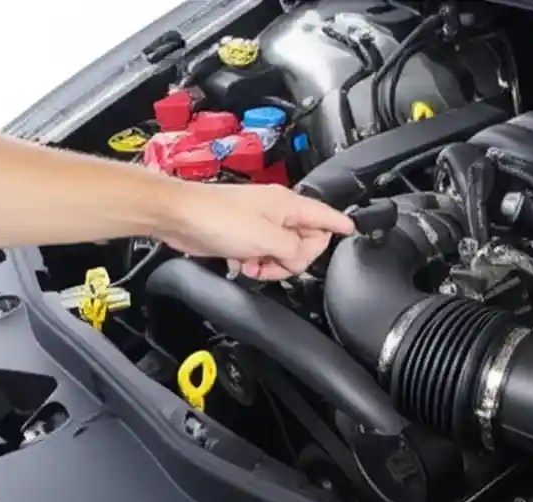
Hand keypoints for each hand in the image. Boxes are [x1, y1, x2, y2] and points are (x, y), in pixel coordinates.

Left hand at [157, 183, 355, 279]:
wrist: (179, 216)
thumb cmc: (217, 219)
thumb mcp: (266, 239)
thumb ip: (294, 250)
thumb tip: (300, 257)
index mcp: (289, 205)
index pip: (327, 216)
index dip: (341, 226)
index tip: (352, 231)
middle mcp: (277, 211)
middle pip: (306, 240)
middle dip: (294, 258)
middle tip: (278, 263)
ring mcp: (261, 222)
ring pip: (284, 250)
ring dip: (273, 264)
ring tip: (256, 265)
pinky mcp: (244, 234)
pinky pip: (264, 253)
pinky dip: (257, 262)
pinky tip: (243, 263)